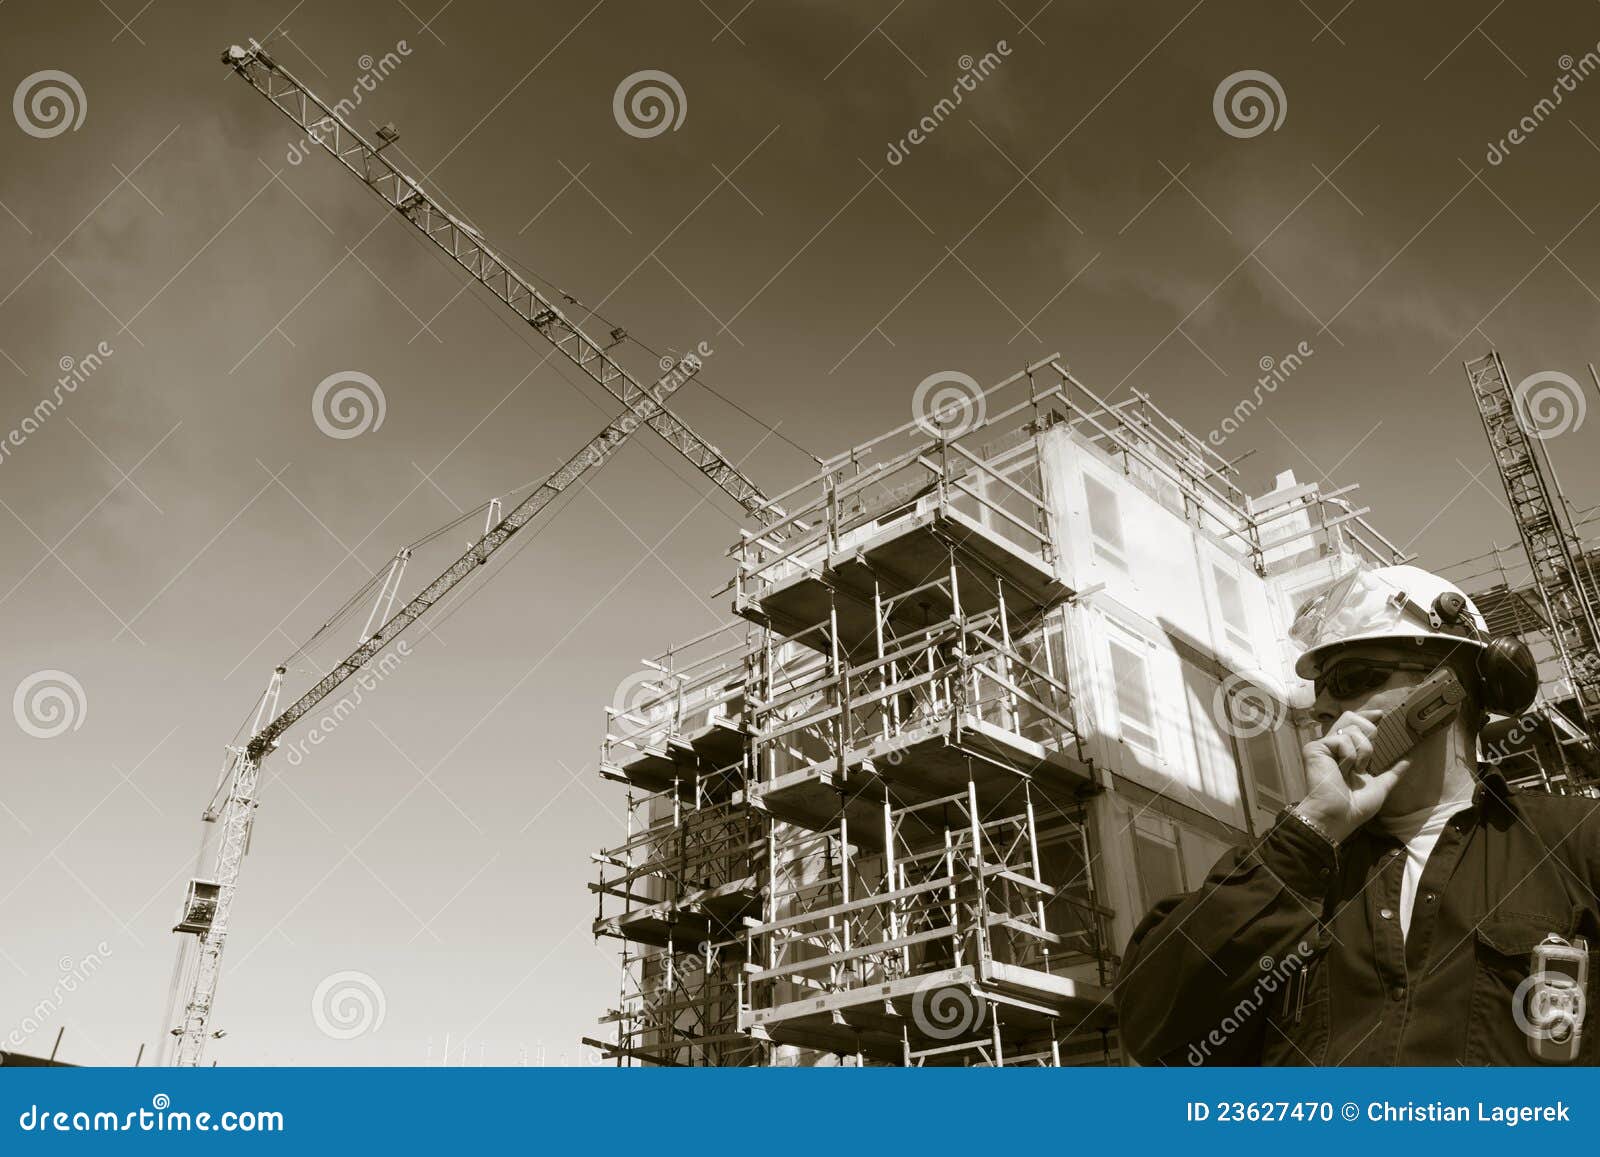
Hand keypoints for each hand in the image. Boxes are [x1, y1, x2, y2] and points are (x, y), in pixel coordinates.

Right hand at [1295, 709, 1411, 843]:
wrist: (1340, 816)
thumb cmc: (1355, 806)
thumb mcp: (1380, 786)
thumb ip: (1392, 772)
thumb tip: (1408, 760)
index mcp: (1346, 753)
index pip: (1354, 724)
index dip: (1366, 716)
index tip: (1381, 714)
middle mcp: (1333, 746)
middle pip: (1351, 717)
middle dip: (1369, 730)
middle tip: (1371, 751)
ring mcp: (1323, 746)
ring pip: (1351, 728)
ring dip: (1364, 750)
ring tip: (1358, 769)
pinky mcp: (1315, 748)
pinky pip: (1342, 739)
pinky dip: (1351, 756)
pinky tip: (1346, 770)